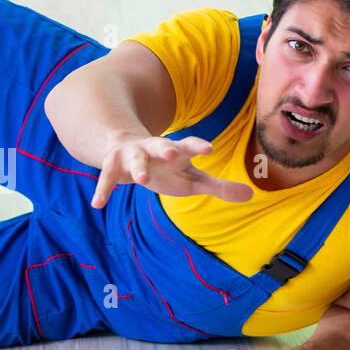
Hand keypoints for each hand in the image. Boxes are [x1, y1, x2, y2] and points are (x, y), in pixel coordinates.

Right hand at [91, 135, 253, 208]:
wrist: (127, 150)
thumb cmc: (167, 168)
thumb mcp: (192, 178)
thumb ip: (218, 187)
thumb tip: (251, 195)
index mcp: (176, 151)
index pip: (188, 145)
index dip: (197, 146)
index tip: (208, 150)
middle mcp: (153, 149)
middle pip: (159, 145)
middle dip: (163, 148)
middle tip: (170, 152)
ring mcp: (132, 155)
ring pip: (134, 158)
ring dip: (137, 167)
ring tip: (141, 181)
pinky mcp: (113, 167)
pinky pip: (107, 178)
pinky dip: (103, 190)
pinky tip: (97, 205)